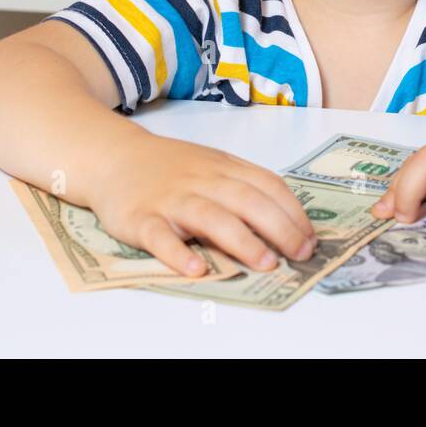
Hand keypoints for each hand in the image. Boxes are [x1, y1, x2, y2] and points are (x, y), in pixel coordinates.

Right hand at [90, 132, 317, 276]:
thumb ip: (243, 186)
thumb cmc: (171, 167)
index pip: (268, 185)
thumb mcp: (212, 165)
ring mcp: (172, 199)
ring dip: (241, 240)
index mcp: (224, 168)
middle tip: (301, 254)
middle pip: (247, 200)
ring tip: (266, 263)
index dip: (293, 211)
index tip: (311, 237)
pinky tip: (195, 270)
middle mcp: (202, 181)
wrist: (114, 156)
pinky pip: (160, 236)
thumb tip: (287, 221)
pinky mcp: (141, 218)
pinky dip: (177, 253)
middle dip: (280, 227)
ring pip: (210, 216)